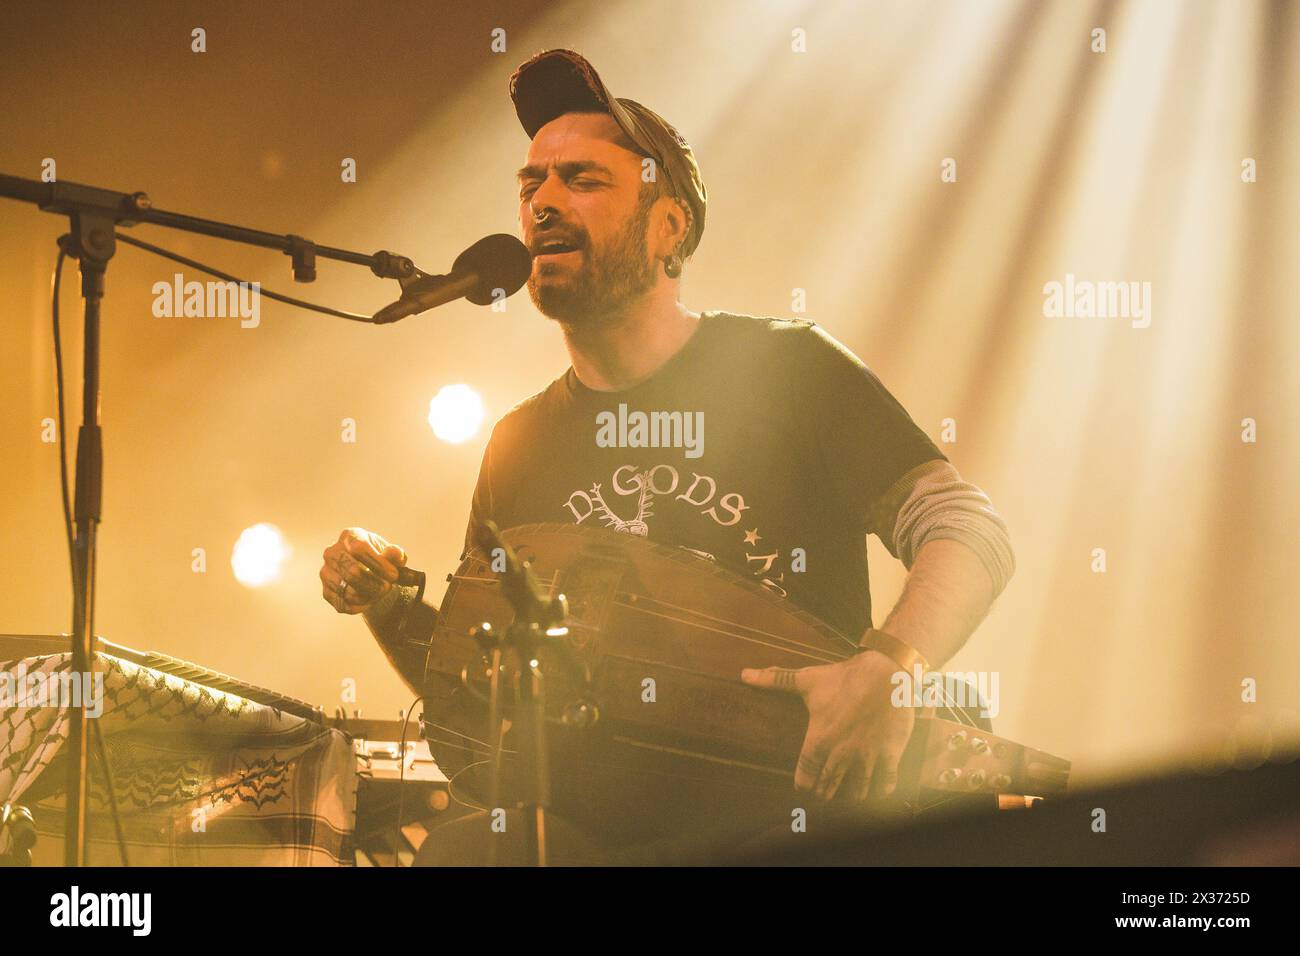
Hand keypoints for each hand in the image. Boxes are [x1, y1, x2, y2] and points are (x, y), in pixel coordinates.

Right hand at [320, 528, 406, 614]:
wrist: (367, 571)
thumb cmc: (379, 558)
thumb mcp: (391, 553)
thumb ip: (395, 553)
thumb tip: (394, 554)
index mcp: (349, 536)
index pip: (359, 548)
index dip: (378, 564)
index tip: (394, 575)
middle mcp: (332, 553)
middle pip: (352, 572)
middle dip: (375, 583)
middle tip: (388, 587)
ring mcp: (326, 573)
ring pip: (348, 591)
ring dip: (370, 596)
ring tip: (381, 593)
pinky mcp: (326, 592)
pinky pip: (343, 604)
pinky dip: (361, 606)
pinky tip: (371, 600)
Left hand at [741, 650, 914, 802]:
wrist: (885, 672)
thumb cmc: (842, 677)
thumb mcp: (807, 679)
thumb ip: (776, 680)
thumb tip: (744, 675)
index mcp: (819, 739)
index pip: (806, 773)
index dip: (803, 784)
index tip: (802, 789)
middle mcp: (842, 753)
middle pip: (829, 785)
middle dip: (824, 793)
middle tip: (822, 798)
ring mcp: (867, 756)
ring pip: (858, 790)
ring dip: (852, 797)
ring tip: (849, 801)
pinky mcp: (890, 754)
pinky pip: (886, 781)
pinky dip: (882, 791)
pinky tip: (879, 793)